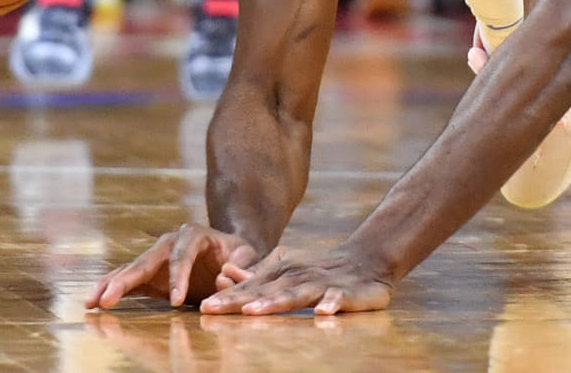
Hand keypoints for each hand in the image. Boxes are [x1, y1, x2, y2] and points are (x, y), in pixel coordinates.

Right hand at [88, 223, 260, 309]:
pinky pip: (127, 280)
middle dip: (127, 280)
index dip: (179, 276)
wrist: (229, 254)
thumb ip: (242, 267)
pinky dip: (110, 289)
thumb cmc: (238, 256)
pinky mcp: (149, 274)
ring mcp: (156, 257)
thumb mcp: (248, 257)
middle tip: (110, 299)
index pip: (183, 253)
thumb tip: (223, 278)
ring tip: (92, 302)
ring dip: (111, 285)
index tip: (177, 301)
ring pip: (130, 269)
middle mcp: (170, 241)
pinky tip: (93, 301)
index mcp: (194, 234)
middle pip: (146, 259)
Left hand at [199, 244, 393, 315]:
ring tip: (252, 312)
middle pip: (264, 291)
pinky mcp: (346, 292)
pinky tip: (322, 312)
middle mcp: (297, 277)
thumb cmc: (322, 270)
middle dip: (238, 301)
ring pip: (296, 294)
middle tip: (211, 308)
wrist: (368, 259)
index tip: (203, 308)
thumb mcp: (288, 270)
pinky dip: (330, 304)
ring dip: (275, 302)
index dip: (227, 297)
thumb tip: (223, 274)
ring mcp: (321, 284)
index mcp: (282, 273)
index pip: (250, 288)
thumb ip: (257, 276)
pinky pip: (338, 298)